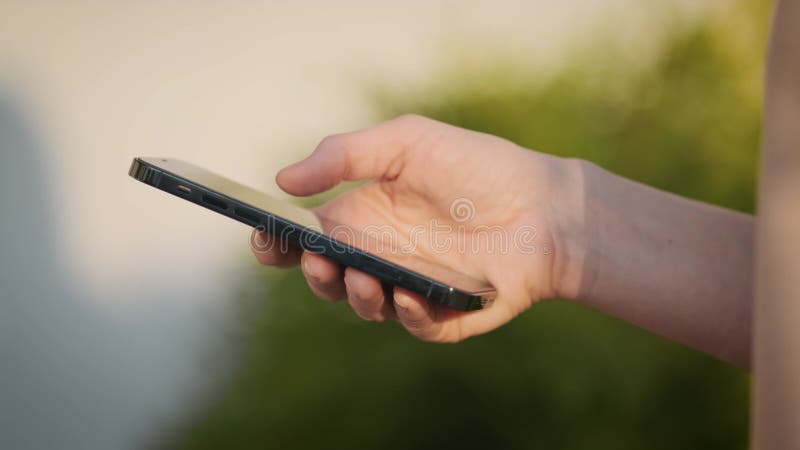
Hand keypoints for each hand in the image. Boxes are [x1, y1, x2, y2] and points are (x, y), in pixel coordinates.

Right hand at [252, 115, 581, 341]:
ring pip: (366, 305)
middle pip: (328, 278)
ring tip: (367, 275)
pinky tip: (410, 293)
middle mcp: (381, 254)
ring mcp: (411, 286)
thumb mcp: (406, 141)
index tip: (263, 237)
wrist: (544, 203)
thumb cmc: (477, 167)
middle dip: (313, 273)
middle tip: (320, 258)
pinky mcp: (445, 314)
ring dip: (356, 295)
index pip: (306, 237)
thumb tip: (282, 181)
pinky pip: (415, 322)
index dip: (279, 241)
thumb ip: (344, 154)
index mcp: (365, 216)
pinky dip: (407, 313)